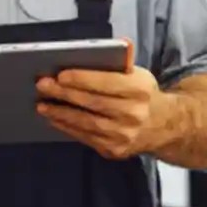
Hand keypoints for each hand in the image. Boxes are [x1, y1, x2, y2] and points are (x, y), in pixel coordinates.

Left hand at [35, 64, 171, 160]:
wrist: (164, 126)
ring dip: (60, 113)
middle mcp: (135, 114)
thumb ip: (114, 66)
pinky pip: (86, 138)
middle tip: (42, 85)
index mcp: (140, 90)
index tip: (60, 75)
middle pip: (93, 103)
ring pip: (87, 123)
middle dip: (64, 94)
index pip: (108, 83)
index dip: (82, 79)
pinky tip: (54, 119)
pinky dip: (67, 127)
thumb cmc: (141, 94)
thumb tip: (82, 56)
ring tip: (42, 105)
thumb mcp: (137, 75)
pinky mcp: (116, 150)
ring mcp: (125, 135)